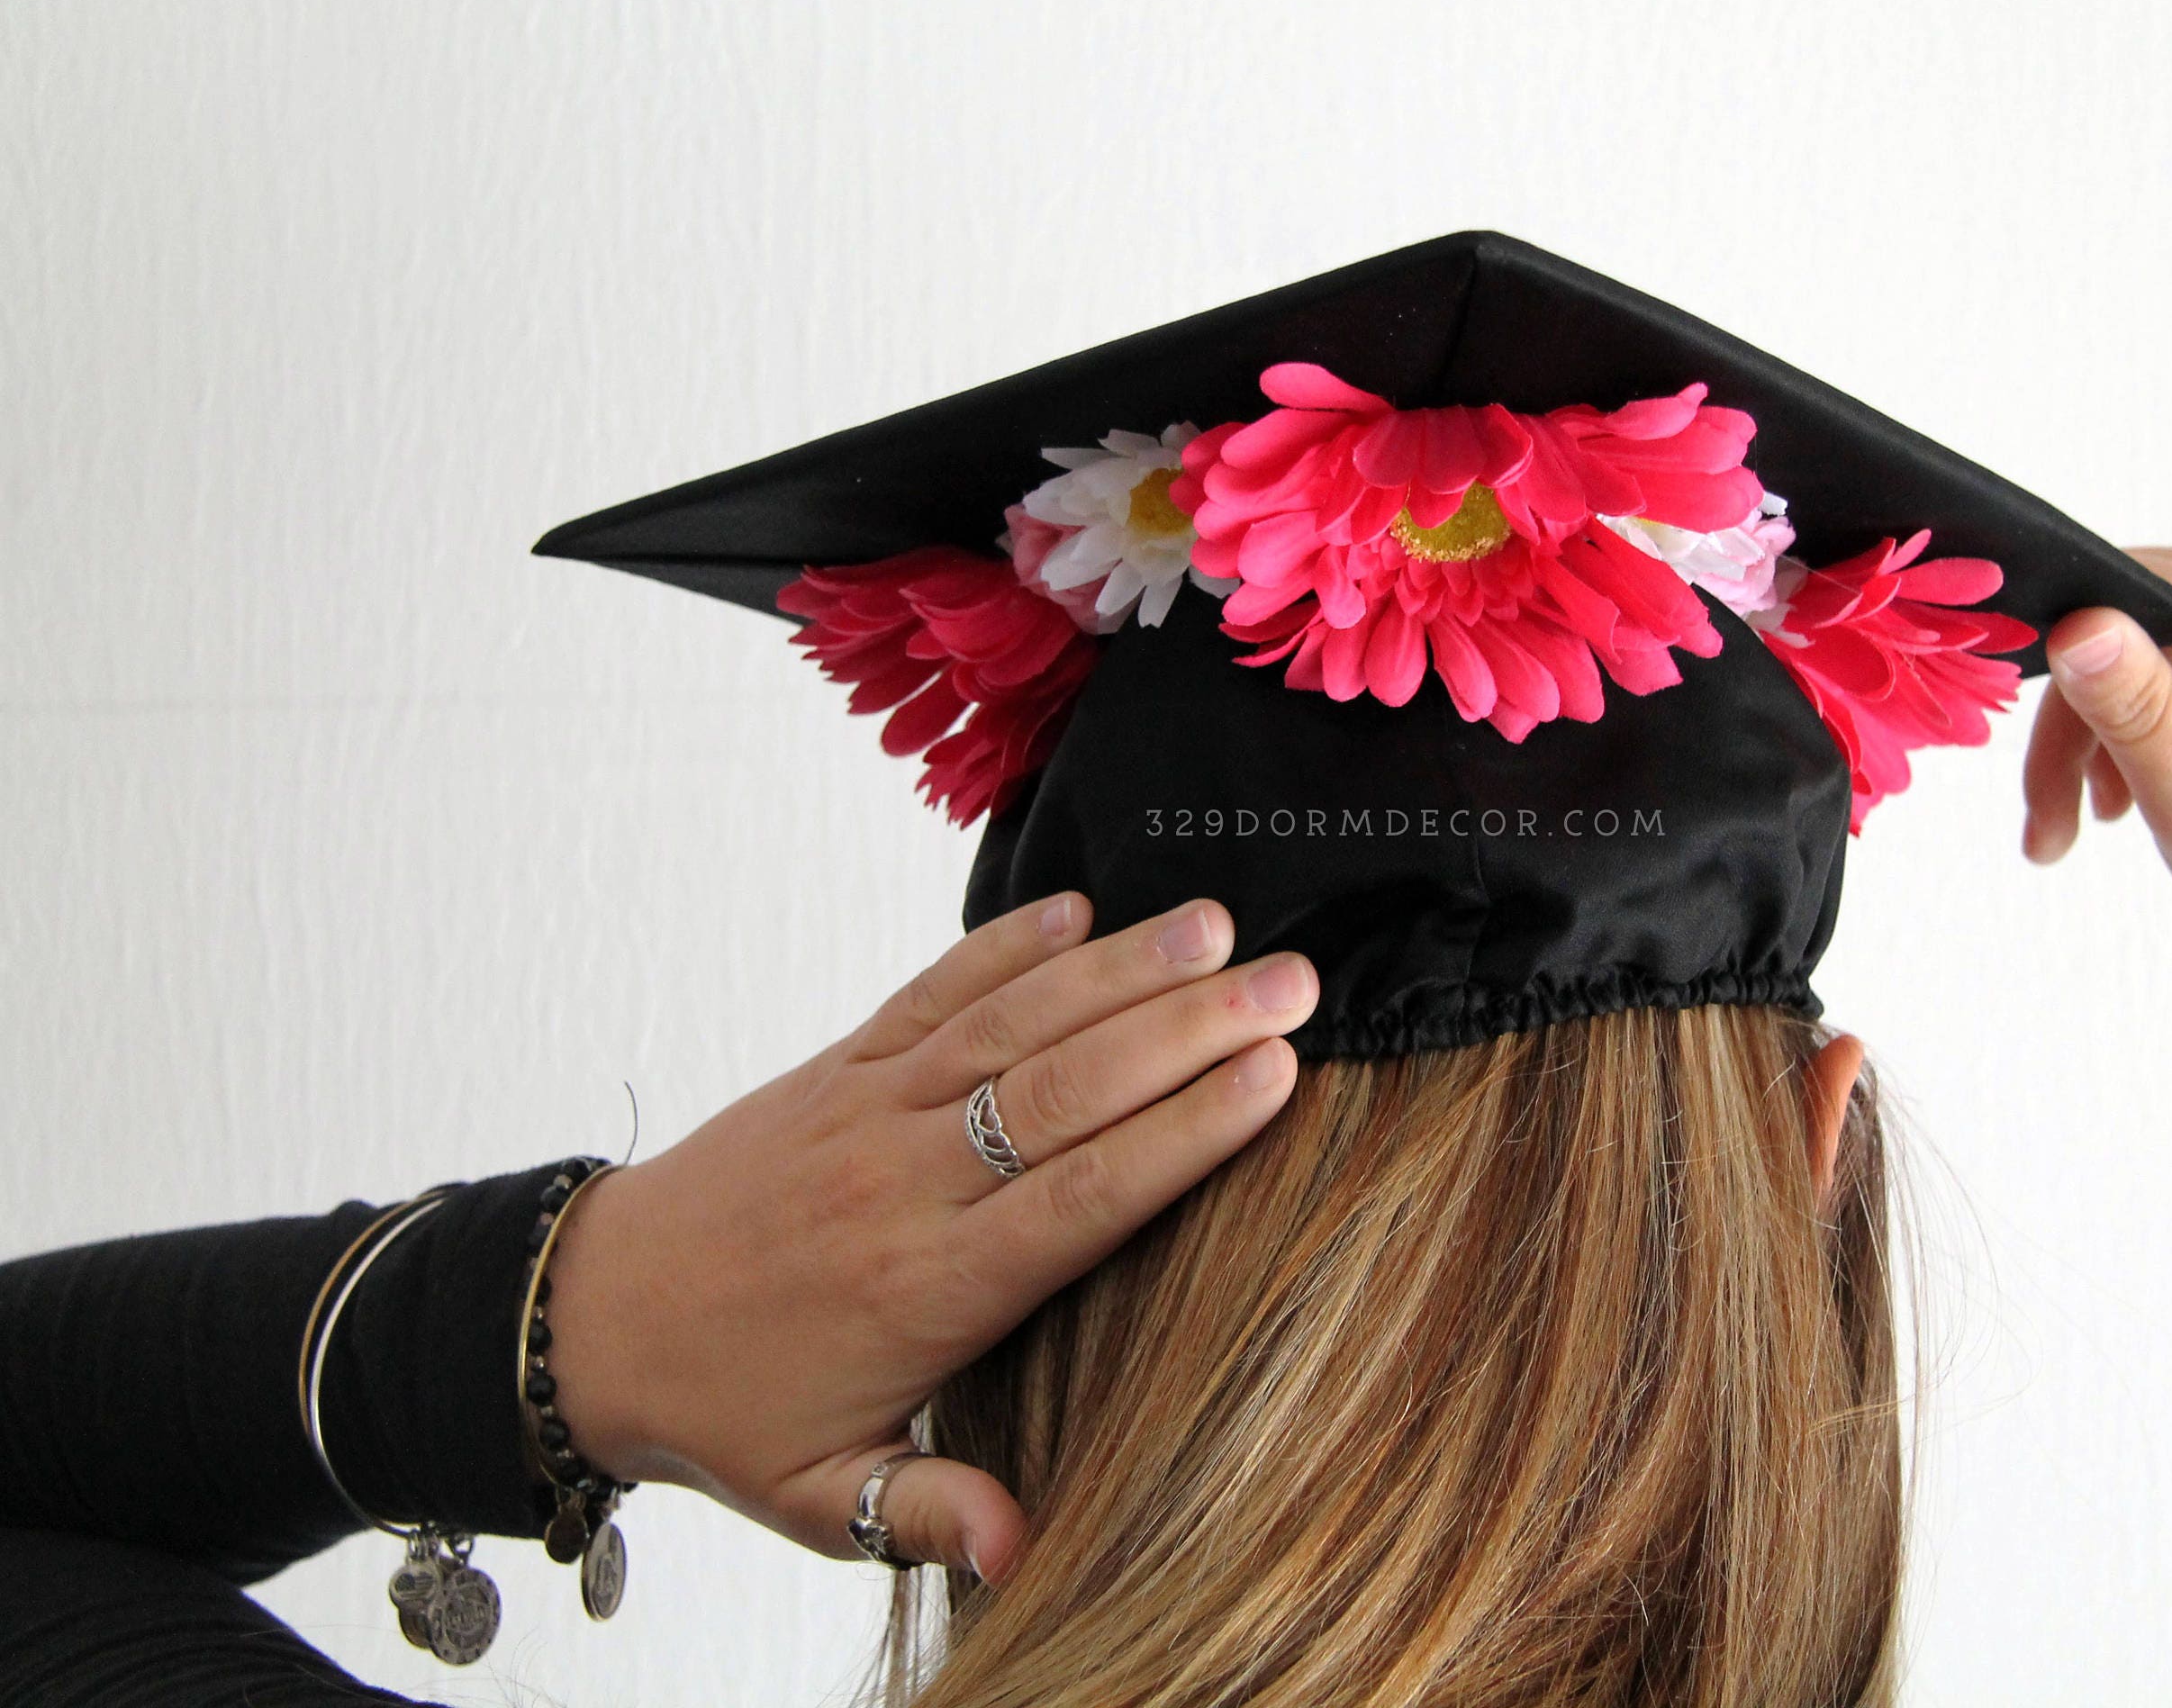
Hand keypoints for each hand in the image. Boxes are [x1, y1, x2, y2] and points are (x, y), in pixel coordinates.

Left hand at [536, 892, 1318, 1582]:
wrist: (586, 1321)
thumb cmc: (726, 1414)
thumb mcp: (817, 1496)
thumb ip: (926, 1514)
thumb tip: (1021, 1551)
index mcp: (926, 1288)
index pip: (1081, 1198)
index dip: (1184, 1132)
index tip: (1274, 1078)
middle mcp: (905, 1183)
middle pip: (1070, 1090)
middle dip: (1189, 1030)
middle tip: (1295, 984)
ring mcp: (868, 1109)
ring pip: (1012, 1024)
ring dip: (1121, 969)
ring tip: (1217, 928)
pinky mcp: (834, 1067)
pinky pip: (928, 993)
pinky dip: (1002, 944)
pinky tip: (1077, 909)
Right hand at [2020, 535, 2171, 980]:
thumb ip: (2137, 709)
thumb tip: (2071, 623)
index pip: (2110, 607)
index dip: (2060, 696)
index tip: (2040, 798)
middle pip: (2119, 616)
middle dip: (2073, 725)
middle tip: (2051, 829)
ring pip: (2136, 630)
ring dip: (2099, 725)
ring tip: (2088, 820)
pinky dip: (2143, 709)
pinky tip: (2135, 781)